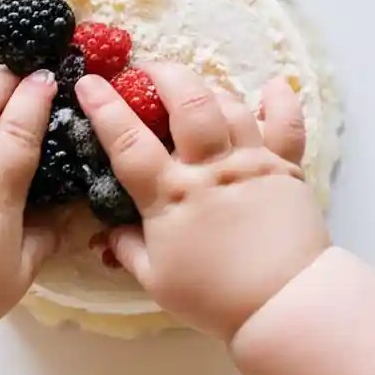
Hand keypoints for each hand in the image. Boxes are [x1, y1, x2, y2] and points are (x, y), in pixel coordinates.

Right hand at [76, 65, 329, 339]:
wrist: (283, 304)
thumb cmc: (215, 298)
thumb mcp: (155, 280)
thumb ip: (128, 248)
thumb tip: (109, 231)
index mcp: (171, 195)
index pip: (128, 141)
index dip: (104, 107)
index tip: (88, 82)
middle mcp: (210, 168)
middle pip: (187, 103)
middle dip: (164, 75)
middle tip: (148, 70)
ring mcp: (251, 162)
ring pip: (229, 105)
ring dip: (208, 88)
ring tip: (196, 89)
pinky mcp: (286, 167)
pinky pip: (286, 123)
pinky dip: (279, 100)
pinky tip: (271, 86)